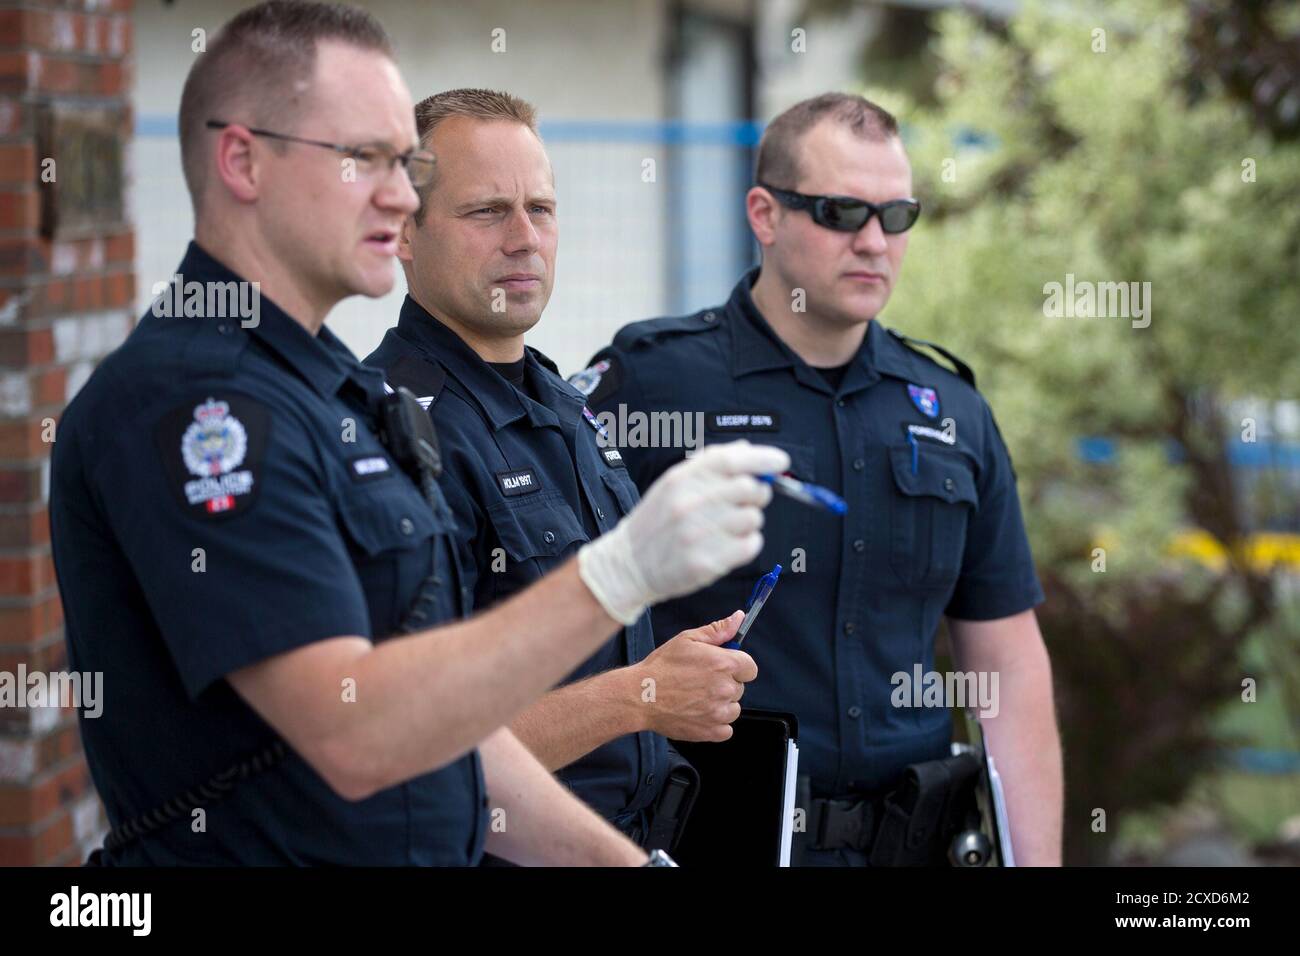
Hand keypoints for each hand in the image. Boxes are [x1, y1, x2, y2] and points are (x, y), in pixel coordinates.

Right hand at [577, 441, 789, 623]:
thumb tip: (746, 450)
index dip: (762, 458)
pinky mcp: (707, 562)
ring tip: (726, 527)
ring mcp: (699, 534)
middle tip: (744, 502)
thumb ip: (708, 464)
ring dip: (748, 522)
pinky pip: (751, 545)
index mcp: (682, 478)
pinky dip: (746, 544)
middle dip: (756, 495)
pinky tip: (726, 545)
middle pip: (751, 489)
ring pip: (754, 518)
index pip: (732, 460)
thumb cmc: (656, 522)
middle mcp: (690, 503)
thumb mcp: (672, 483)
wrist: (629, 564)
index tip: (780, 462)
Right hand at [635, 610, 756, 741]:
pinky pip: (726, 730)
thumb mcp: (688, 639)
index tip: (723, 667)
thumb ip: (718, 630)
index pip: (750, 668)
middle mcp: (726, 689)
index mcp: (724, 664)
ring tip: (697, 698)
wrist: (641, 696)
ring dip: (721, 705)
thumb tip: (739, 618)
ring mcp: (719, 713)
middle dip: (725, 684)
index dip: (738, 666)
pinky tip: (698, 713)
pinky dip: (715, 724)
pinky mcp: (711, 731)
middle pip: (740, 688)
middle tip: (700, 681)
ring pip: (733, 709)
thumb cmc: (662, 666)